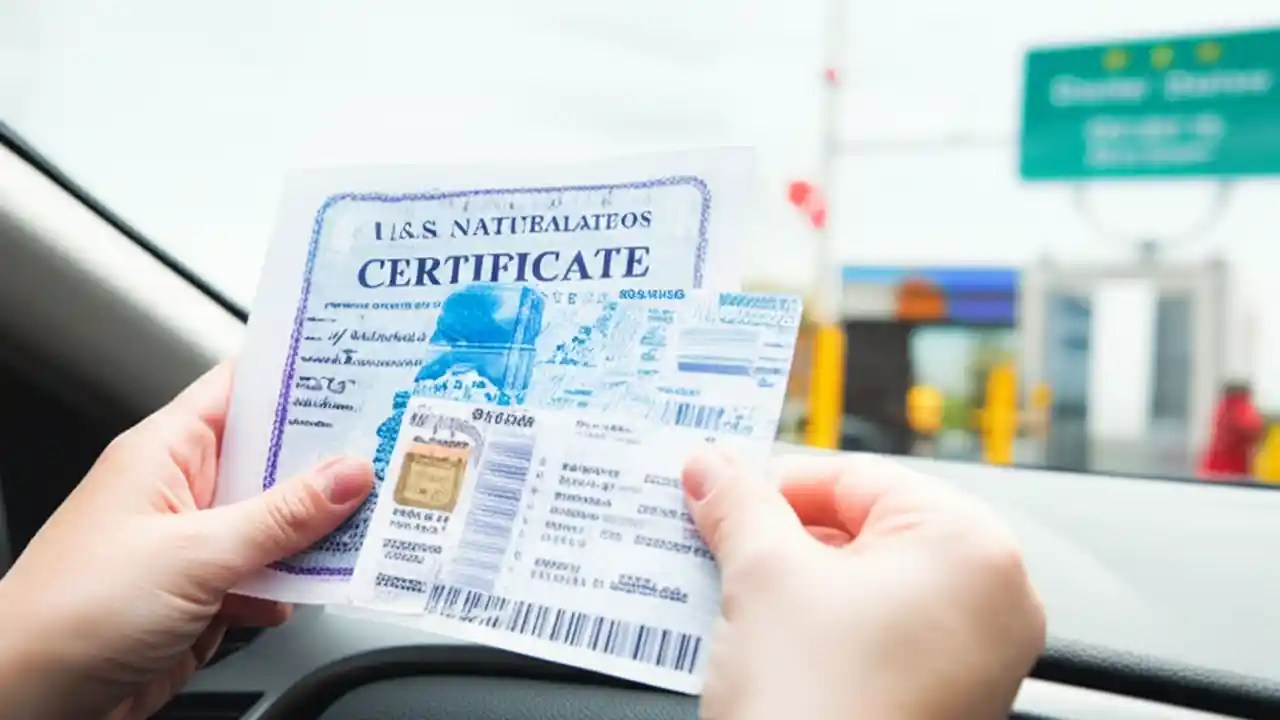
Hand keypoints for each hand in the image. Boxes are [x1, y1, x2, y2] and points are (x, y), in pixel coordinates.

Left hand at [0, 363, 373, 719]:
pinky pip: (267, 571)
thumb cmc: (72, 614)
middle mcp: (181, 489)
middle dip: (328, 461)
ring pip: (277, 520)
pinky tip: (309, 590)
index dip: (301, 377)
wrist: (27, 704)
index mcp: (166, 451)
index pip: (244, 390)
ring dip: (317, 529)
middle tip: (388, 455)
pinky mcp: (202, 592)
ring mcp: (192, 542)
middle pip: (273, 457)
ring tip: (366, 526)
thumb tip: (349, 475)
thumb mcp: (196, 554)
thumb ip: (281, 516)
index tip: (364, 374)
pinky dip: (294, 581)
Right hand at [684, 450, 1044, 719]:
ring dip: (793, 583)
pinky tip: (762, 636)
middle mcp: (991, 599)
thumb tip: (713, 467)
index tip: (722, 489)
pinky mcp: (945, 699)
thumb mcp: (762, 580)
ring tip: (728, 590)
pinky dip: (821, 627)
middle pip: (864, 530)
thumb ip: (738, 506)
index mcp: (969, 547)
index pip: (857, 478)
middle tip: (715, 540)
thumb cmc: (821, 712)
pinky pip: (877, 635)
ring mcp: (974, 656)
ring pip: (866, 586)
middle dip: (781, 537)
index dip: (777, 482)